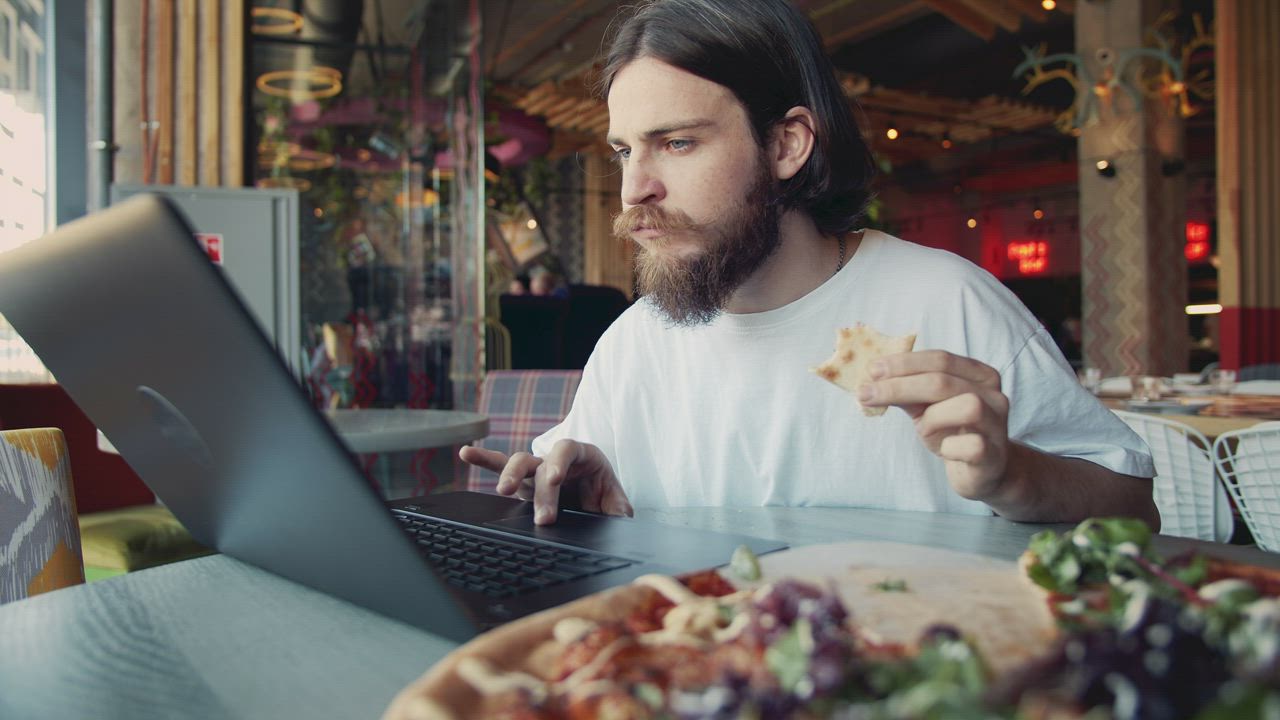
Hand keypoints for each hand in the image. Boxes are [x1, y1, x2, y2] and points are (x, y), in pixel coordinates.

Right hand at [458, 439, 632, 524]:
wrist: (593, 493)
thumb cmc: (602, 492)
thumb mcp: (614, 499)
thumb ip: (618, 507)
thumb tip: (622, 517)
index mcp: (582, 455)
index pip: (567, 450)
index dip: (559, 461)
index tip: (554, 479)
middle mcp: (554, 458)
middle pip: (540, 464)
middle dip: (541, 491)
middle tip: (544, 518)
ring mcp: (536, 468)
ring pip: (518, 463)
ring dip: (508, 475)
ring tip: (503, 491)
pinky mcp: (521, 480)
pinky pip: (499, 465)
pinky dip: (483, 459)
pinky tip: (465, 452)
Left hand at [857, 350, 1010, 501]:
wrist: (982, 471)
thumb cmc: (952, 432)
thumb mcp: (927, 407)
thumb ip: (907, 391)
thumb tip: (873, 379)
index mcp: (979, 375)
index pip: (940, 359)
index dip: (904, 363)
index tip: (872, 370)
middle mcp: (994, 395)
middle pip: (944, 381)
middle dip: (899, 386)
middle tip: (866, 394)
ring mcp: (997, 425)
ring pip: (967, 407)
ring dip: (932, 418)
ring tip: (923, 428)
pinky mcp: (994, 455)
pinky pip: (972, 446)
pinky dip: (950, 447)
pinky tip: (945, 450)